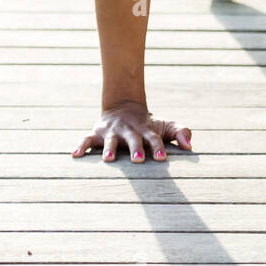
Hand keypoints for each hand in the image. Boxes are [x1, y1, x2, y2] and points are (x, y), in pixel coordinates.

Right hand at [71, 100, 192, 162]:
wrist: (124, 105)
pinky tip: (75, 155)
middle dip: (136, 149)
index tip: (162, 159)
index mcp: (145, 130)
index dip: (158, 148)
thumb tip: (191, 146)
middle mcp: (129, 130)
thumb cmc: (147, 124)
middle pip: (133, 139)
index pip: (154, 139)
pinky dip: (80, 146)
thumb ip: (179, 132)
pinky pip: (86, 140)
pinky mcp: (97, 133)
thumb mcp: (164, 126)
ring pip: (110, 140)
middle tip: (139, 160)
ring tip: (108, 160)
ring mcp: (112, 131)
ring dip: (109, 149)